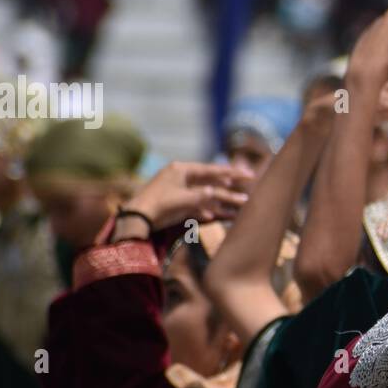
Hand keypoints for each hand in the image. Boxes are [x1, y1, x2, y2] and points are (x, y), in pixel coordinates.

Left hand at [123, 161, 250, 230]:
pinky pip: (197, 204)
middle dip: (230, 188)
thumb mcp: (183, 199)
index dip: (232, 172)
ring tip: (241, 205)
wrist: (138, 217)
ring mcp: (180, 190)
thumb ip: (202, 196)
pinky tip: (216, 215)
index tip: (248, 175)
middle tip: (249, 188)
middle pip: (211, 181)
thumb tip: (215, 191)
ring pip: (206, 194)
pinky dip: (207, 209)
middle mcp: (182, 177)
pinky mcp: (177, 203)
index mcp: (182, 170)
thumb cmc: (159, 204)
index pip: (212, 170)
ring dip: (222, 201)